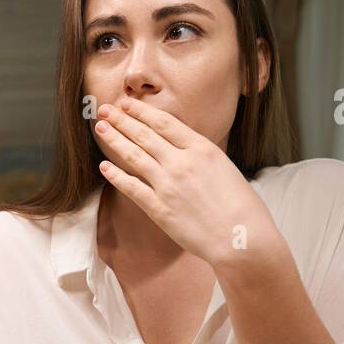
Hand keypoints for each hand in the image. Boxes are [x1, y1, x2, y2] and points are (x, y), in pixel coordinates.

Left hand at [94, 97, 282, 269]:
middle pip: (144, 135)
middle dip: (122, 120)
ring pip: (134, 156)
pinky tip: (104, 166)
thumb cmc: (242, 206)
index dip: (141, 112)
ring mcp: (168, 185)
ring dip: (114, 140)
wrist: (242, 239)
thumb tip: (181, 148)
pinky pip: (131, 188)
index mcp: (202, 149)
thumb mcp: (224, 167)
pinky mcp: (159, 209)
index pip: (164, 123)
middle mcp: (182, 163)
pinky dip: (115, 175)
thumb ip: (200, 156)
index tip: (127, 103)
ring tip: (100, 128)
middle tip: (105, 109)